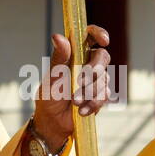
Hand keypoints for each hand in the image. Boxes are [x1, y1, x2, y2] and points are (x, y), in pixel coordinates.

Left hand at [31, 24, 112, 148]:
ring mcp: (96, 80)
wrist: (53, 122)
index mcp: (75, 54)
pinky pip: (104, 96)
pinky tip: (82, 111)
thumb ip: (58, 58)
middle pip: (103, 56)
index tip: (104, 40)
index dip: (99, 33)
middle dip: (94, 69)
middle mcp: (87, 63)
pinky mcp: (100, 95)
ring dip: (89, 91)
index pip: (90, 36)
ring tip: (74, 101)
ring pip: (104, 78)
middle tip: (80, 81)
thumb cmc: (49, 96)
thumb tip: (58, 36)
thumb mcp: (52, 77)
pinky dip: (93, 104)